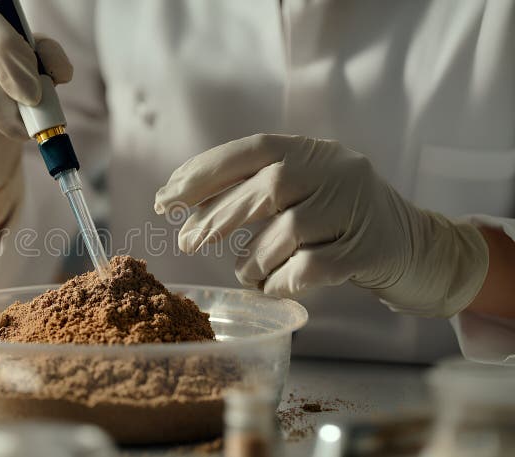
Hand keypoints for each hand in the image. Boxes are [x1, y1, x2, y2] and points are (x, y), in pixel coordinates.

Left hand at [155, 134, 488, 316]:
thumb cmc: (344, 223)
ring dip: (252, 258)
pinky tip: (272, 287)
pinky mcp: (369, 252)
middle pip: (267, 188)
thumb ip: (258, 190)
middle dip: (216, 217)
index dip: (204, 172)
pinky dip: (280, 282)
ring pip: (287, 231)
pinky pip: (310, 269)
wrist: (421, 250)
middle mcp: (337, 171)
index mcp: (314, 150)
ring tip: (245, 272)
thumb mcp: (306, 191)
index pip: (251, 149)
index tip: (167, 198)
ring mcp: (356, 209)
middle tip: (185, 242)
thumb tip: (188, 209)